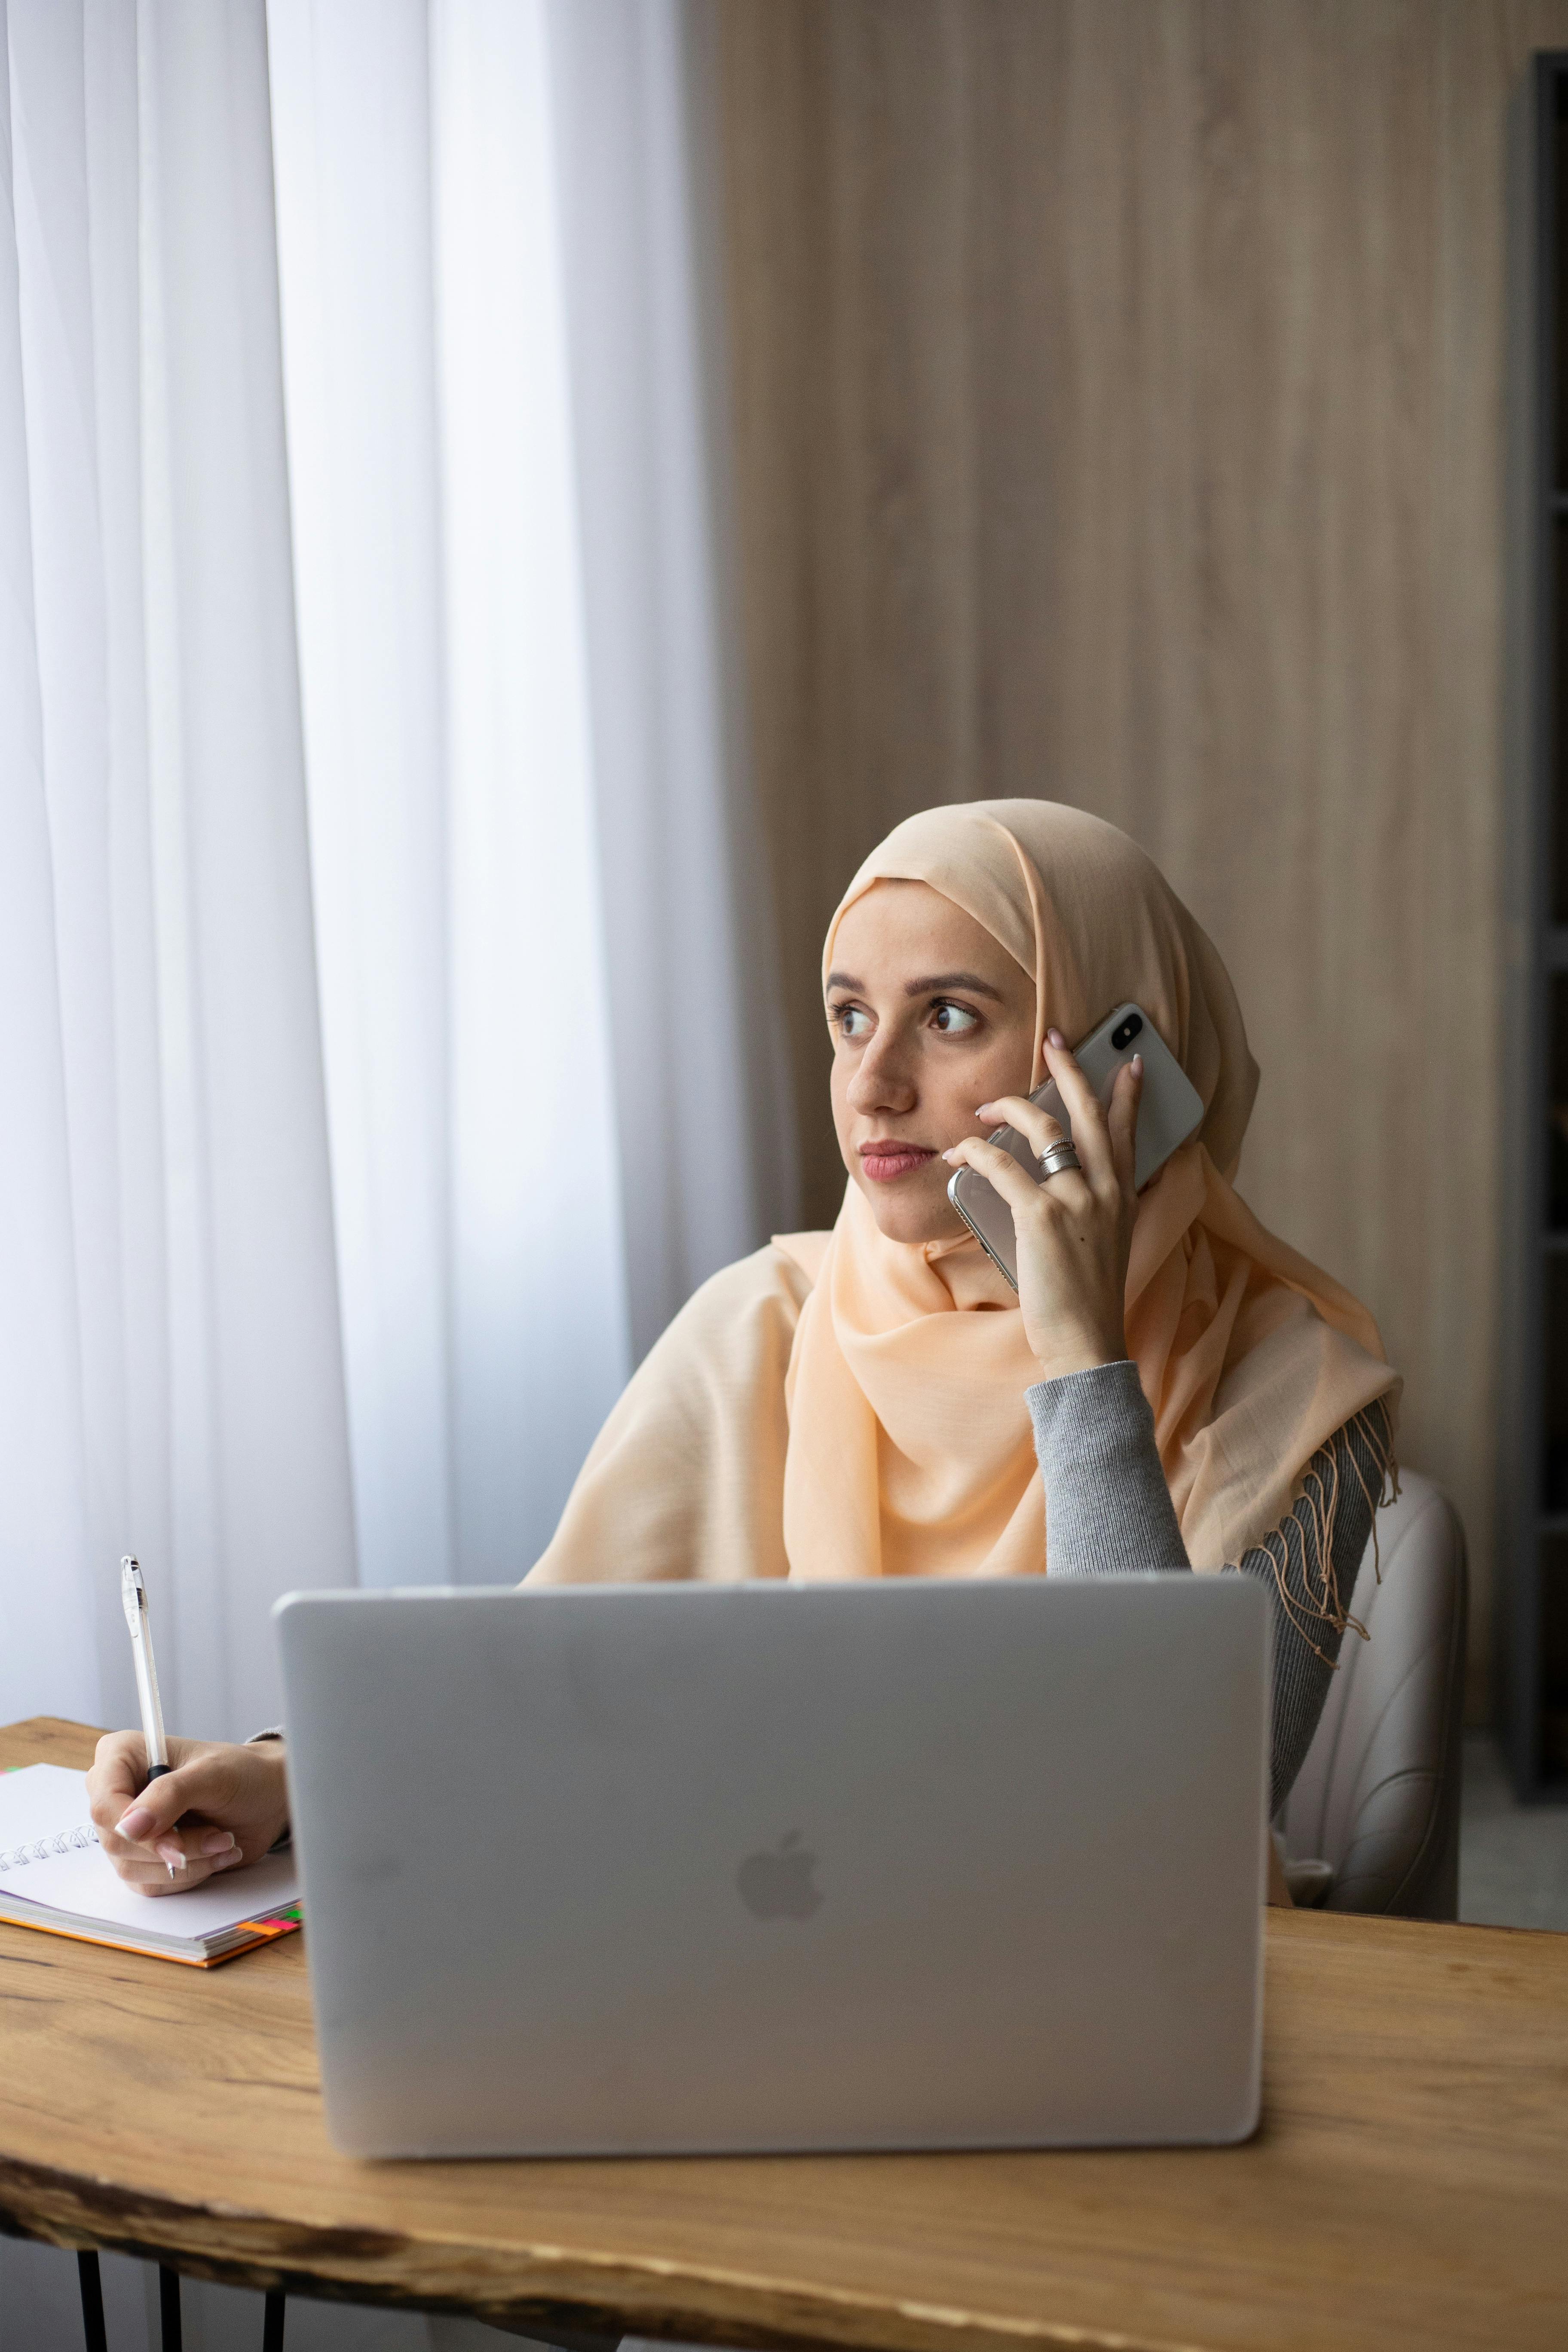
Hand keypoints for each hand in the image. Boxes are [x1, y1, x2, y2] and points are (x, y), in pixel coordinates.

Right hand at [87, 1732, 289, 1897]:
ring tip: (222, 1841)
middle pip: (116, 1841)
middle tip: (217, 1836)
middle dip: (174, 1846)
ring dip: (186, 1863)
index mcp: (122, 1756)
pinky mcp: (143, 1857)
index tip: (174, 1841)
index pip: (103, 1802)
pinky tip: (214, 1855)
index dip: (134, 1828)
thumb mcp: (212, 1775)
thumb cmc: (242, 1773)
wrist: (266, 1798)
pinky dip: (187, 1876)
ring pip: (132, 1868)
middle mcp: (118, 1793)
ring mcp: (129, 1829)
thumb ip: (170, 1795)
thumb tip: (128, 1826)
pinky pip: (149, 1884)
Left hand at [942, 1027, 1139, 1381]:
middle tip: (1056, 1040)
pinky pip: (1002, 1166)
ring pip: (1044, 1128)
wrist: (1085, 1343)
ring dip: (1009, 1108)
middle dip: (1071, 1068)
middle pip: (1089, 1112)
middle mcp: (1105, 1191)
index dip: (1128, 1094)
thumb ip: (1091, 1210)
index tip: (1130, 1063)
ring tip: (983, 1109)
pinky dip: (976, 1152)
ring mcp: (1076, 1201)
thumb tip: (1055, 1185)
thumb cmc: (1086, 1300)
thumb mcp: (1103, 1244)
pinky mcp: (1042, 1217)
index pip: (1128, 1132)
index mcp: (1123, 1197)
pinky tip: (959, 1151)